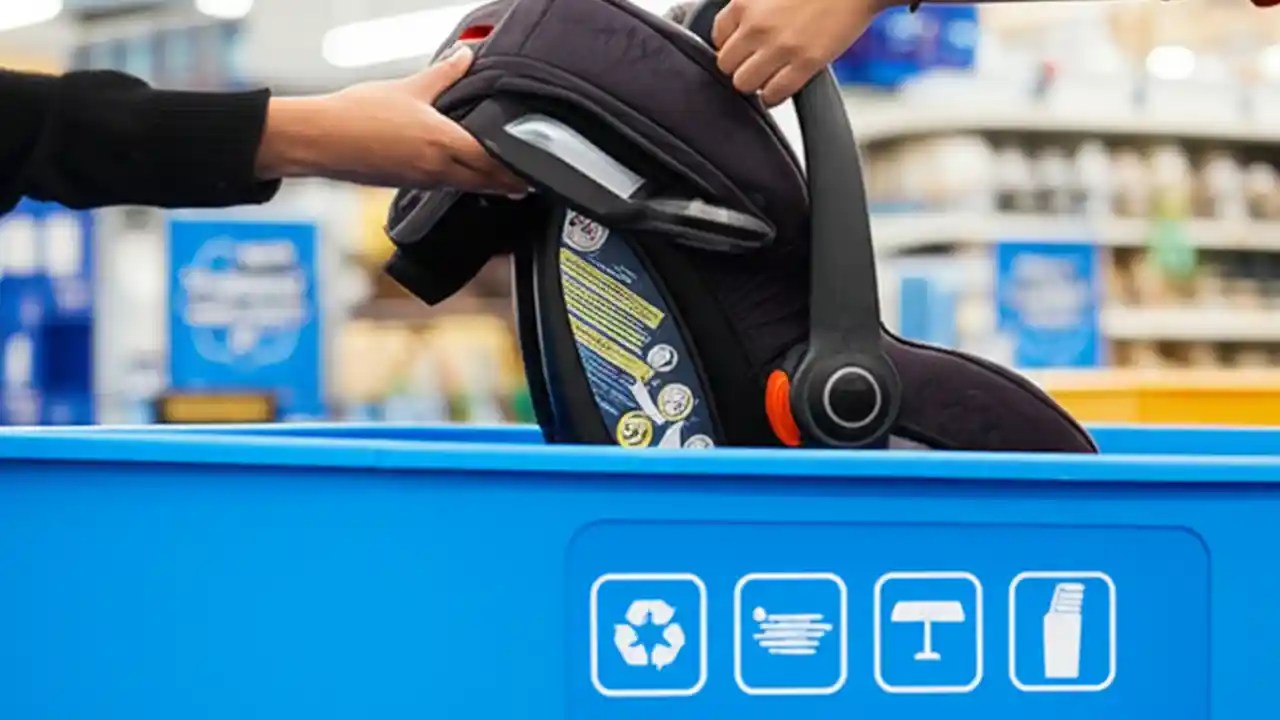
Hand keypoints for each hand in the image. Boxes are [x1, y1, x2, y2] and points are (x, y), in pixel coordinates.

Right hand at [255, 45, 526, 194]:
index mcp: (442, 143)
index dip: (518, 166)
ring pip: (469, 187)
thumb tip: (466, 54)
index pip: (493, 160)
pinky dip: (464, 184)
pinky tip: (466, 176)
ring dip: (490, 185)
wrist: (319, 140)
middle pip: (487, 182)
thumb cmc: (357, 115)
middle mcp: (438, 168)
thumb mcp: (408, 87)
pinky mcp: (409, 185)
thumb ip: (444, 74)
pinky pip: (447, 187)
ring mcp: (423, 180)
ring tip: (510, 182)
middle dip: (511, 182)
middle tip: (533, 182)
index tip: (537, 168)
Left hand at [712, 0, 899, 106]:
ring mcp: (780, 46)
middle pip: (726, 65)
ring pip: (744, 84)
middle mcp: (757, 25)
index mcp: (745, 2)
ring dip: (755, 84)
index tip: (742, 50)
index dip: (730, 46)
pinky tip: (780, 89)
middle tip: (755, 66)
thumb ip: (752, 7)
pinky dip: (773, 97)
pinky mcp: (804, 63)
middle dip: (740, 67)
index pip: (717, 37)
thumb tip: (739, 30)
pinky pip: (773, 95)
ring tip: (768, 78)